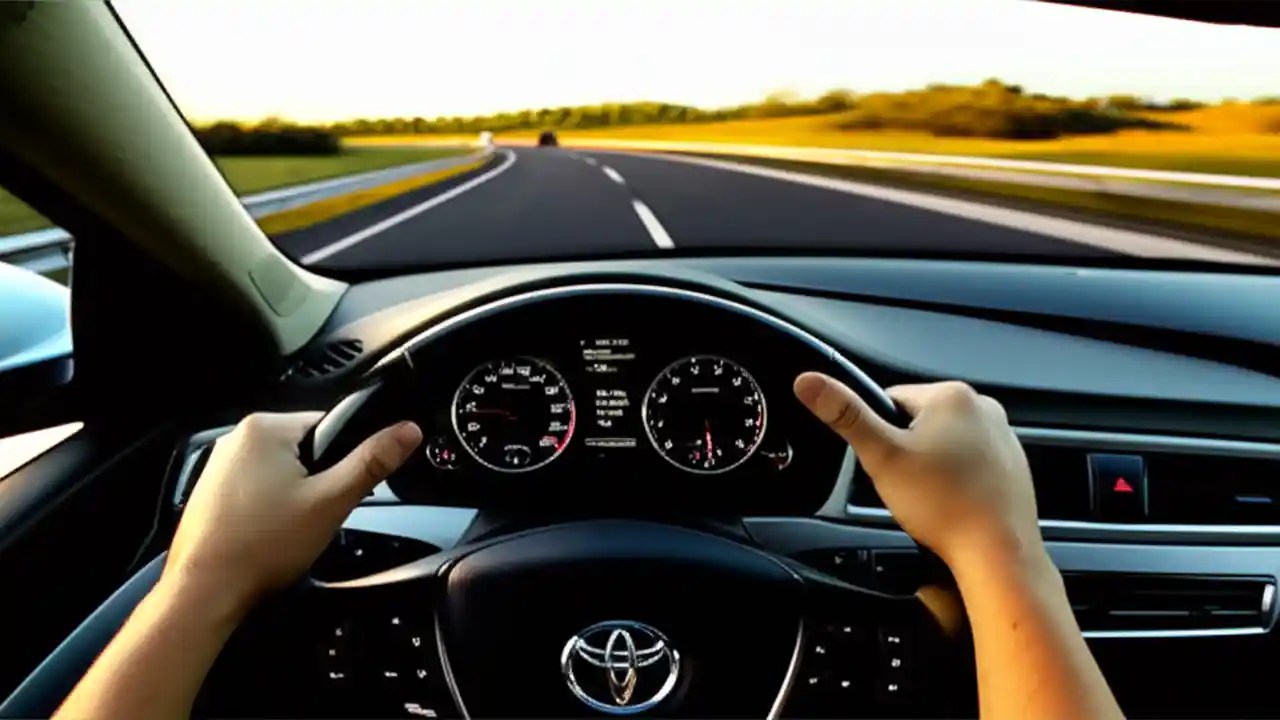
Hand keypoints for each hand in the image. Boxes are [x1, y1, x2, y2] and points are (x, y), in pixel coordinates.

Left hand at [164, 412, 421, 612]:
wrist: (205, 592)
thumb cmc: (261, 547)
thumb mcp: (331, 502)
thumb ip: (372, 462)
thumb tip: (407, 431)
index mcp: (266, 428)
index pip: (329, 425)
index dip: (344, 461)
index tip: (337, 492)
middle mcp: (237, 439)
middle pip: (305, 450)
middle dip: (317, 483)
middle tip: (312, 517)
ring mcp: (219, 466)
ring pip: (281, 473)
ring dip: (293, 498)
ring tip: (286, 530)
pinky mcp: (211, 492)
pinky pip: (257, 490)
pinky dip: (269, 509)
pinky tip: (266, 535)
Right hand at [794, 374, 1040, 568]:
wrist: (997, 552)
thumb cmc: (944, 505)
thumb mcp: (882, 457)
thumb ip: (846, 416)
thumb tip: (808, 382)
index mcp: (951, 395)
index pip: (891, 400)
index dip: (880, 435)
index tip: (890, 463)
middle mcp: (983, 408)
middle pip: (919, 422)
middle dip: (908, 452)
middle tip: (910, 484)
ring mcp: (1002, 436)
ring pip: (945, 444)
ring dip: (933, 467)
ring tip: (934, 497)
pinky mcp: (1012, 464)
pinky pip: (971, 464)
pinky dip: (958, 481)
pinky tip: (955, 503)